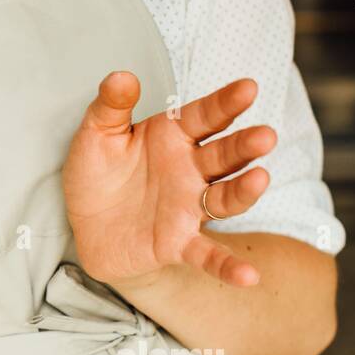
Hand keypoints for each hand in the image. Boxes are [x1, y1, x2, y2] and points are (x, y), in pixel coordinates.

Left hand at [62, 72, 275, 287]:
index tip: (248, 87)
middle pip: (223, 156)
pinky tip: (249, 278)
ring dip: (244, 191)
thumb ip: (110, 106)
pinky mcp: (179, 243)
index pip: (205, 116)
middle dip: (244, 146)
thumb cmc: (99, 173)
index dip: (226, 102)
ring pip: (224, 199)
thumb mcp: (96, 134)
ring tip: (260, 179)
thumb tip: (121, 75)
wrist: (88, 227)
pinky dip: (227, 266)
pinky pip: (207, 255)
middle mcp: (190, 170)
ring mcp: (188, 207)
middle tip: (265, 136)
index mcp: (173, 136)